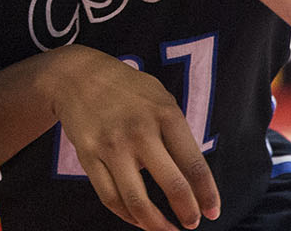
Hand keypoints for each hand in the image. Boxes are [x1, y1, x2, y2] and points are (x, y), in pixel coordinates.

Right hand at [41, 45, 220, 230]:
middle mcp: (140, 131)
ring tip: (167, 230)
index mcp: (165, 114)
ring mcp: (112, 146)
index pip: (194, 164)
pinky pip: (110, 197)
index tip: (213, 211)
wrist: (77, 75)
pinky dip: (127, 215)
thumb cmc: (127, 89)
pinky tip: (139, 220)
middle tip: (192, 223)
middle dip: (188, 212)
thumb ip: (176, 133)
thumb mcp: (160, 98)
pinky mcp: (89, 157)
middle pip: (172, 185)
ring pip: (137, 201)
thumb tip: (194, 177)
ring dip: (156, 224)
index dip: (207, 194)